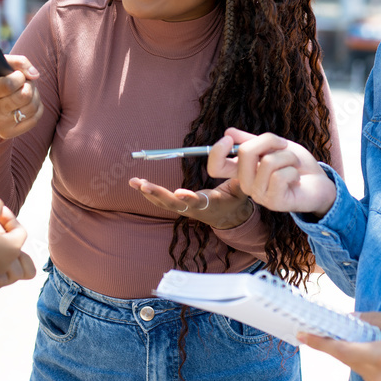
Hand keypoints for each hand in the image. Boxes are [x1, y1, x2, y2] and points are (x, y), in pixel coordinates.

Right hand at [0, 55, 42, 138]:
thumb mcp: (2, 65)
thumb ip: (19, 62)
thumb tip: (34, 75)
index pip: (8, 85)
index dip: (20, 77)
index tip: (17, 75)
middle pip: (24, 96)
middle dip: (29, 85)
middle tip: (25, 83)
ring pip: (32, 107)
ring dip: (35, 95)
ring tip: (27, 91)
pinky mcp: (7, 133)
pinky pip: (34, 119)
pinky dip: (37, 108)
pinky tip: (27, 103)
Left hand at [128, 177, 253, 229]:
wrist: (228, 217)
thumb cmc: (234, 200)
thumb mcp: (241, 191)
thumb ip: (241, 180)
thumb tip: (246, 164)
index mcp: (210, 204)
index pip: (198, 202)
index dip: (189, 198)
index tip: (179, 193)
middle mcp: (194, 209)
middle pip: (174, 204)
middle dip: (159, 195)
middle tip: (144, 186)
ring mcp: (184, 209)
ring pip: (163, 203)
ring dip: (149, 192)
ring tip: (134, 182)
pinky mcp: (177, 205)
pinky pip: (160, 200)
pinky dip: (147, 190)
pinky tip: (135, 182)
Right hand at [207, 128, 335, 217]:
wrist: (320, 182)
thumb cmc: (296, 164)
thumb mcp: (274, 146)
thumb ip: (251, 140)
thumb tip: (228, 131)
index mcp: (243, 170)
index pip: (216, 166)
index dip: (216, 151)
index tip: (229, 139)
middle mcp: (247, 184)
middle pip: (245, 153)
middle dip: (269, 140)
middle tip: (284, 146)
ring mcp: (259, 195)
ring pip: (267, 162)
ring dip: (288, 156)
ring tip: (293, 165)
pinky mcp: (273, 202)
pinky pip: (280, 176)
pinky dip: (293, 170)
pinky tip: (296, 178)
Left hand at [300, 310, 380, 380]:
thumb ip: (375, 320)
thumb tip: (352, 319)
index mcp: (379, 356)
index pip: (339, 349)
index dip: (319, 342)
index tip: (302, 335)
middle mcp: (379, 378)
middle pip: (352, 360)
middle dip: (351, 346)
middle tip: (366, 334)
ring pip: (365, 370)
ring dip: (370, 357)